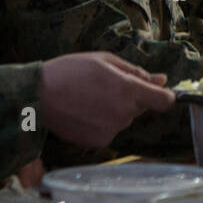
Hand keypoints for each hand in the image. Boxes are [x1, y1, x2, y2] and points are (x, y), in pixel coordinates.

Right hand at [40, 52, 175, 147]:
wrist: (37, 96)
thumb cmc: (70, 71)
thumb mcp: (105, 61)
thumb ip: (137, 72)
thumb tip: (162, 80)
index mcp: (128, 90)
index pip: (164, 101)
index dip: (164, 95)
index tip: (157, 91)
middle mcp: (123, 114)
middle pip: (141, 108)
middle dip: (130, 98)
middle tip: (104, 86)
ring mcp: (111, 130)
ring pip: (124, 119)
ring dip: (115, 110)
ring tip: (89, 98)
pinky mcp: (98, 142)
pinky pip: (109, 130)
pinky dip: (101, 122)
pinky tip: (84, 111)